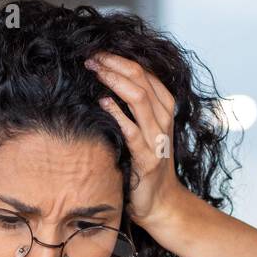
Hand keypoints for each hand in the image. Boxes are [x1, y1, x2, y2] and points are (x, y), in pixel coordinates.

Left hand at [85, 51, 189, 229]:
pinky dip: (117, 115)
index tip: (99, 53)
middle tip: (92, 58)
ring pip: (140, 98)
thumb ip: (134, 109)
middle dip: (115, 64)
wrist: (161, 203)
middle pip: (141, 79)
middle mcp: (164, 121)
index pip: (145, 73)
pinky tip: (103, 103)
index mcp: (164, 109)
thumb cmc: (146, 166)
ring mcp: (157, 140)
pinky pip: (133, 131)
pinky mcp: (147, 160)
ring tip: (95, 71)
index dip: (121, 59)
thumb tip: (107, 84)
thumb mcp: (145, 131)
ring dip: (115, 81)